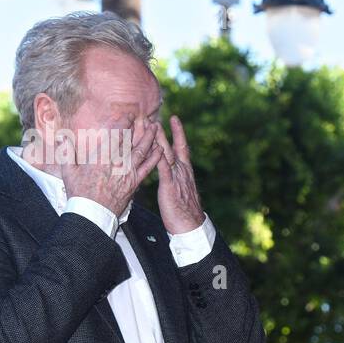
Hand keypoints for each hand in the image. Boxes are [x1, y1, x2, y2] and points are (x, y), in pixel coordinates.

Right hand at [62, 116, 161, 217]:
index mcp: (101, 156)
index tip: (127, 115)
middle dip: (140, 128)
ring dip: (150, 138)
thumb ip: (67, 152)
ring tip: (156, 128)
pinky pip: (148, 167)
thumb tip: (61, 137)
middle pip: (131, 140)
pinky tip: (161, 150)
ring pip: (141, 151)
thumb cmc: (79, 193)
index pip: (114, 135)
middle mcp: (116, 162)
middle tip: (146, 118)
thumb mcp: (68, 171)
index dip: (122, 123)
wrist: (92, 213)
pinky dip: (155, 157)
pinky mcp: (134, 182)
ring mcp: (127, 172)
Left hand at [153, 114, 205, 234]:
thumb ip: (175, 180)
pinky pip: (163, 169)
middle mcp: (182, 172)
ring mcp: (177, 178)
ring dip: (160, 140)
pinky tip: (154, 149)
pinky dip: (158, 158)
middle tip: (158, 117)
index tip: (174, 119)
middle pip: (174, 147)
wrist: (190, 226)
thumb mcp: (180, 192)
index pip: (182, 147)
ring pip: (167, 155)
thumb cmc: (183, 212)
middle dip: (165, 131)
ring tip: (153, 126)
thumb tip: (172, 175)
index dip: (178, 133)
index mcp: (185, 172)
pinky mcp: (170, 186)